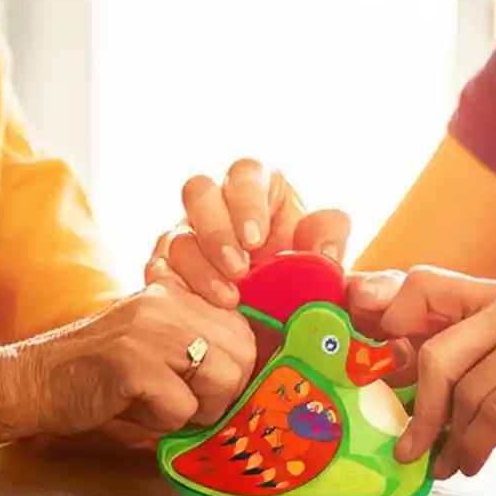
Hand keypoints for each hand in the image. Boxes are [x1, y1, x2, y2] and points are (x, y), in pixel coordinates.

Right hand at [17, 283, 256, 438]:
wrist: (33, 381)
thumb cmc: (98, 372)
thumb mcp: (154, 341)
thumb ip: (199, 342)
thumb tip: (252, 372)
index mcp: (177, 293)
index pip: (244, 327)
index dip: (237, 366)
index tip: (215, 387)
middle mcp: (168, 302)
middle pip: (243, 354)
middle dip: (223, 393)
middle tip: (186, 403)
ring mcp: (151, 328)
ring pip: (222, 379)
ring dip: (198, 409)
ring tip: (160, 404)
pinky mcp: (133, 362)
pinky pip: (183, 407)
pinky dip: (164, 421)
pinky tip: (135, 407)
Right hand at [147, 158, 350, 306]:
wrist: (279, 322)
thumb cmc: (301, 275)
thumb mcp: (325, 256)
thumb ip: (330, 241)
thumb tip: (325, 250)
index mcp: (258, 188)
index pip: (245, 173)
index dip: (246, 201)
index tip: (256, 240)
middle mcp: (217, 206)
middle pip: (198, 192)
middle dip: (217, 231)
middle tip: (240, 268)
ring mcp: (189, 237)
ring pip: (178, 236)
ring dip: (202, 267)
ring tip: (231, 299)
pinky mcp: (171, 271)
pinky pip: (165, 274)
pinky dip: (187, 291)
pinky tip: (210, 310)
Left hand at [361, 267, 495, 478]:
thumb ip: (471, 359)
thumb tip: (406, 382)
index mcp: (495, 296)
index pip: (420, 286)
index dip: (386, 319)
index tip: (373, 368)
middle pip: (436, 352)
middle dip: (419, 410)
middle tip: (409, 447)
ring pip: (466, 390)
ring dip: (450, 439)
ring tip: (449, 463)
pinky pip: (495, 412)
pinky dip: (476, 445)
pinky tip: (473, 461)